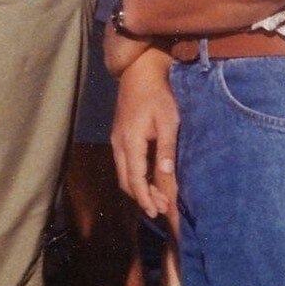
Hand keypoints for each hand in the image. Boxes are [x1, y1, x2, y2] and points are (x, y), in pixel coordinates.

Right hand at [110, 50, 178, 219]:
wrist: (139, 72)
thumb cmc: (158, 95)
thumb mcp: (168, 121)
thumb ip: (166, 149)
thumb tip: (166, 175)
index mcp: (130, 142)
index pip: (135, 180)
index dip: (145, 199)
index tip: (156, 213)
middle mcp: (118, 144)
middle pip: (125, 181)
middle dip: (142, 197)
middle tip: (162, 208)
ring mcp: (116, 140)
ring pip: (123, 173)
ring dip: (138, 188)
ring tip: (158, 197)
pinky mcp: (119, 136)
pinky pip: (124, 163)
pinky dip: (135, 176)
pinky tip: (150, 177)